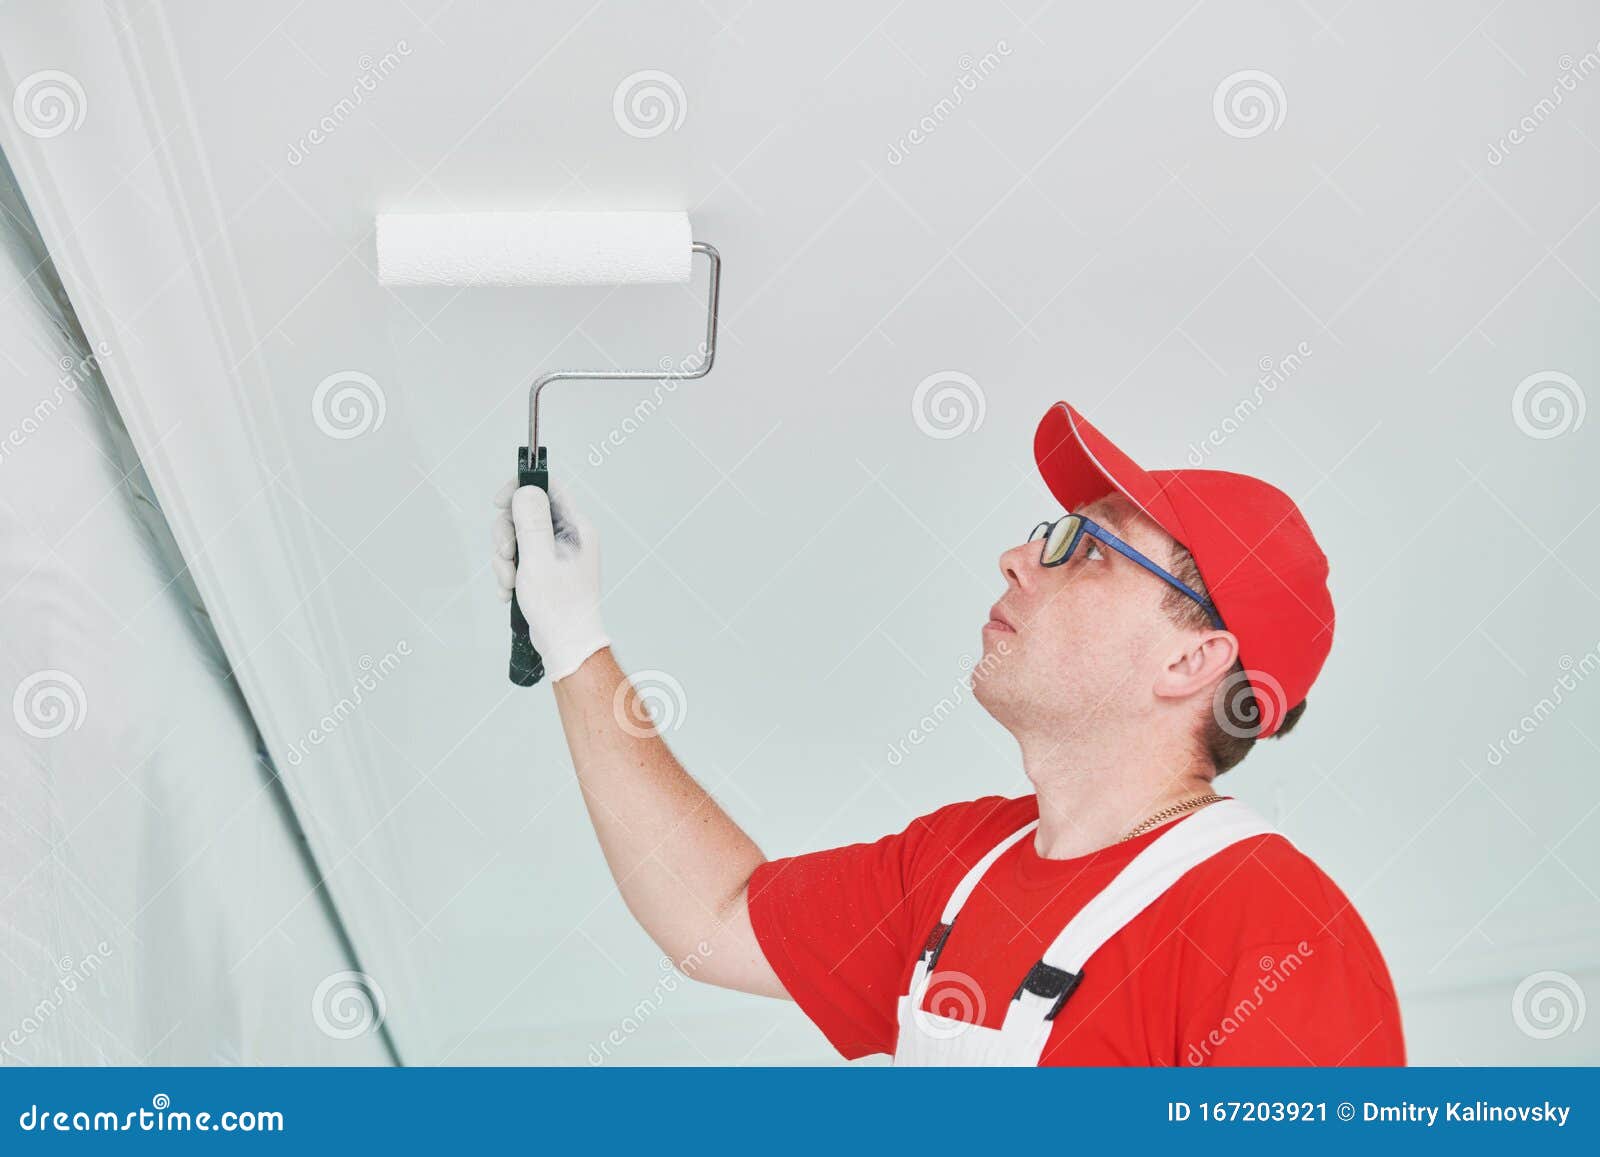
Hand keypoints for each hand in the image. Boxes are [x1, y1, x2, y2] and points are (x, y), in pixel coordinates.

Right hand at [491, 480, 608, 681]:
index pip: (549, 488)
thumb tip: (526, 489)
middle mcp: (568, 536)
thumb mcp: (539, 558)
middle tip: (506, 556)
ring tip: (509, 583)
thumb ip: (531, 521)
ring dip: (505, 560)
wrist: (566, 643)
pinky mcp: (547, 570)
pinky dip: (510, 574)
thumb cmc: (559, 605)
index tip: (498, 503)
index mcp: (575, 527)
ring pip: (518, 538)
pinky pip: (519, 559)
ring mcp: (557, 554)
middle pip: (526, 513)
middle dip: (507, 535)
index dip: (520, 488)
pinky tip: (510, 592)